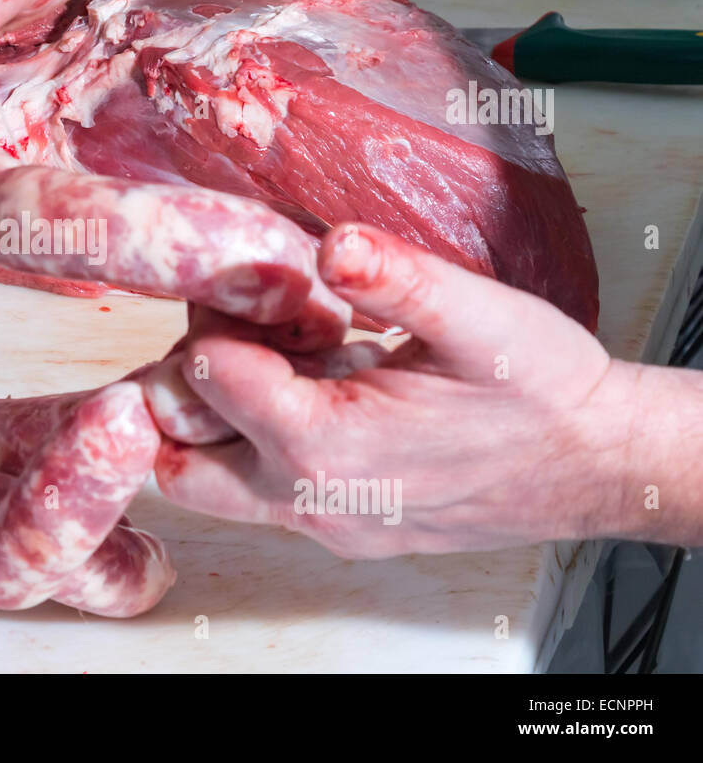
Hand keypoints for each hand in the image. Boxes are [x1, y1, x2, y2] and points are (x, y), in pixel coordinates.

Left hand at [155, 223, 628, 557]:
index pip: (206, 374)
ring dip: (213, 417)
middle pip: (175, 452)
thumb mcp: (480, 318)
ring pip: (210, 482)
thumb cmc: (543, 393)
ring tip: (274, 357)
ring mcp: (321, 523)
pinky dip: (256, 439)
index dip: (216, 316)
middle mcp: (307, 498)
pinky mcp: (339, 529)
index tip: (256, 286)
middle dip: (183, 381)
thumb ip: (398, 279)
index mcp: (324, 443)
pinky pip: (260, 491)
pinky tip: (313, 388)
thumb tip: (332, 243)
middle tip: (238, 328)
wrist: (596, 464)